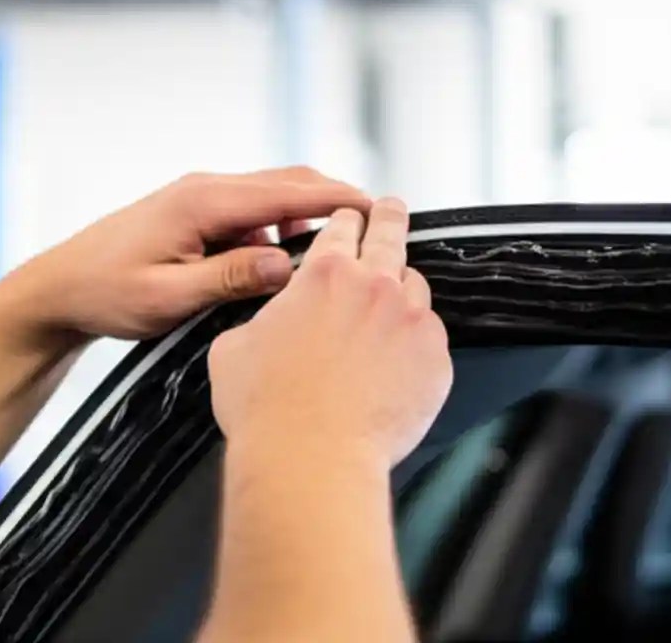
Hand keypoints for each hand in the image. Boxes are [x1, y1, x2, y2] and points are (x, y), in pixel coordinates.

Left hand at [6, 167, 369, 339]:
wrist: (59, 288)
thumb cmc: (106, 294)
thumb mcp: (168, 296)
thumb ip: (229, 278)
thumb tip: (286, 265)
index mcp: (203, 201)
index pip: (290, 191)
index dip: (340, 198)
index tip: (381, 209)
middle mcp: (207, 188)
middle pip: (290, 183)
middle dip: (336, 202)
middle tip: (376, 230)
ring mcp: (202, 197)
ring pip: (274, 196)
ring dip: (308, 218)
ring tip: (337, 255)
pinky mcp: (197, 213)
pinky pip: (254, 211)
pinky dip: (281, 228)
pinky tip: (286, 263)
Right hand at [208, 198, 453, 467]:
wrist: (310, 459)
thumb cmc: (265, 409)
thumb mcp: (235, 347)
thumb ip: (262, 320)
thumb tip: (268, 324)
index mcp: (323, 275)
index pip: (342, 225)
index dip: (345, 220)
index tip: (351, 218)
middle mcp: (374, 286)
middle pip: (392, 234)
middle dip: (391, 218)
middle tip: (393, 211)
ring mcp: (411, 321)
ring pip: (415, 287)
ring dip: (401, 292)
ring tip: (389, 311)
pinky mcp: (436, 359)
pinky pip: (431, 339)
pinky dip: (416, 344)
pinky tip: (398, 364)